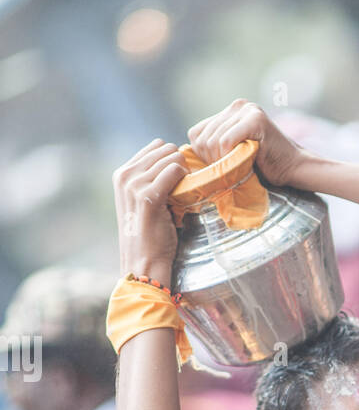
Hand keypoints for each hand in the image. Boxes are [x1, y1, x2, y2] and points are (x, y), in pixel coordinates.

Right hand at [113, 139, 187, 286]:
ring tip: (185, 194)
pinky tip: (186, 195)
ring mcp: (134, 184)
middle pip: (166, 148)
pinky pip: (175, 170)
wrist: (144, 263)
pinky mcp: (148, 196)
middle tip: (186, 188)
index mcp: (122, 174)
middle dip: (181, 165)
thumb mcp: (144, 201)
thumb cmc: (150, 235)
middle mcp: (125, 175)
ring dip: (185, 173)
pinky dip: (186, 179)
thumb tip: (177, 159)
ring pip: (172, 157)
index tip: (179, 180)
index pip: (156, 146)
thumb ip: (153, 179)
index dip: (173, 160)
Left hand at [187, 99, 309, 186]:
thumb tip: (184, 155)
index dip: (203, 155)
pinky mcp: (255, 120)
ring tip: (238, 167)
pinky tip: (243, 163)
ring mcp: (247, 110)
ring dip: (222, 161)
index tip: (220, 166)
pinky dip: (229, 158)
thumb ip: (214, 146)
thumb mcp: (232, 152)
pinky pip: (225, 142)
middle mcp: (237, 106)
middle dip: (211, 160)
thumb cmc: (264, 167)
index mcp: (229, 111)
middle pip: (203, 138)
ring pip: (213, 141)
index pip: (196, 133)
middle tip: (229, 170)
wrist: (294, 168)